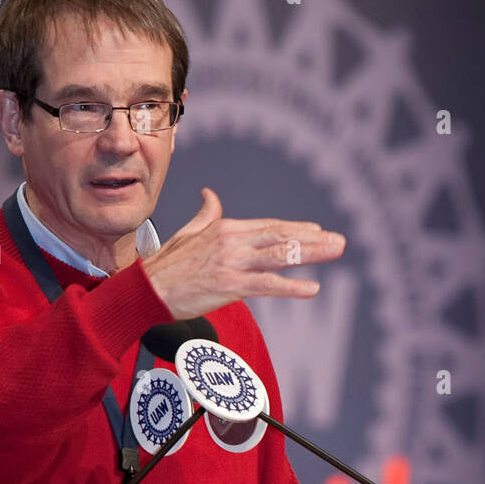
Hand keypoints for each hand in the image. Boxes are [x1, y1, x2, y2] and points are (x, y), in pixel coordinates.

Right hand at [140, 187, 346, 319]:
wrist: (144, 289)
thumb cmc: (165, 266)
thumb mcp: (187, 233)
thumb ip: (205, 214)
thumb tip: (209, 194)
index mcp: (224, 228)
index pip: (269, 226)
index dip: (295, 228)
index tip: (318, 230)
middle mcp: (231, 241)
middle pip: (280, 237)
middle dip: (313, 239)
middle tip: (340, 242)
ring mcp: (231, 262)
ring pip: (279, 256)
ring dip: (311, 254)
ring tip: (335, 253)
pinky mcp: (228, 285)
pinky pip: (267, 285)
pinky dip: (291, 286)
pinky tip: (312, 289)